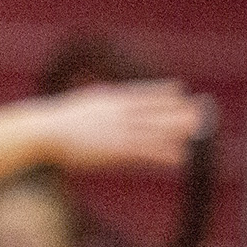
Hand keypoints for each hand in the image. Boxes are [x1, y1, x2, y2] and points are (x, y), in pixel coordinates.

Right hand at [43, 79, 204, 168]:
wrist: (44, 131)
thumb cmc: (55, 123)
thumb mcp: (80, 107)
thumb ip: (97, 105)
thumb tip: (103, 99)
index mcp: (108, 99)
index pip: (141, 93)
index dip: (162, 92)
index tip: (180, 89)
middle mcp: (118, 112)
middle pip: (155, 110)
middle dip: (179, 110)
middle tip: (202, 109)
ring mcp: (118, 129)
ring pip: (155, 129)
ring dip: (178, 130)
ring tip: (199, 131)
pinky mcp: (116, 149)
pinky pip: (147, 151)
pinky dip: (164, 153)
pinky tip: (180, 157)